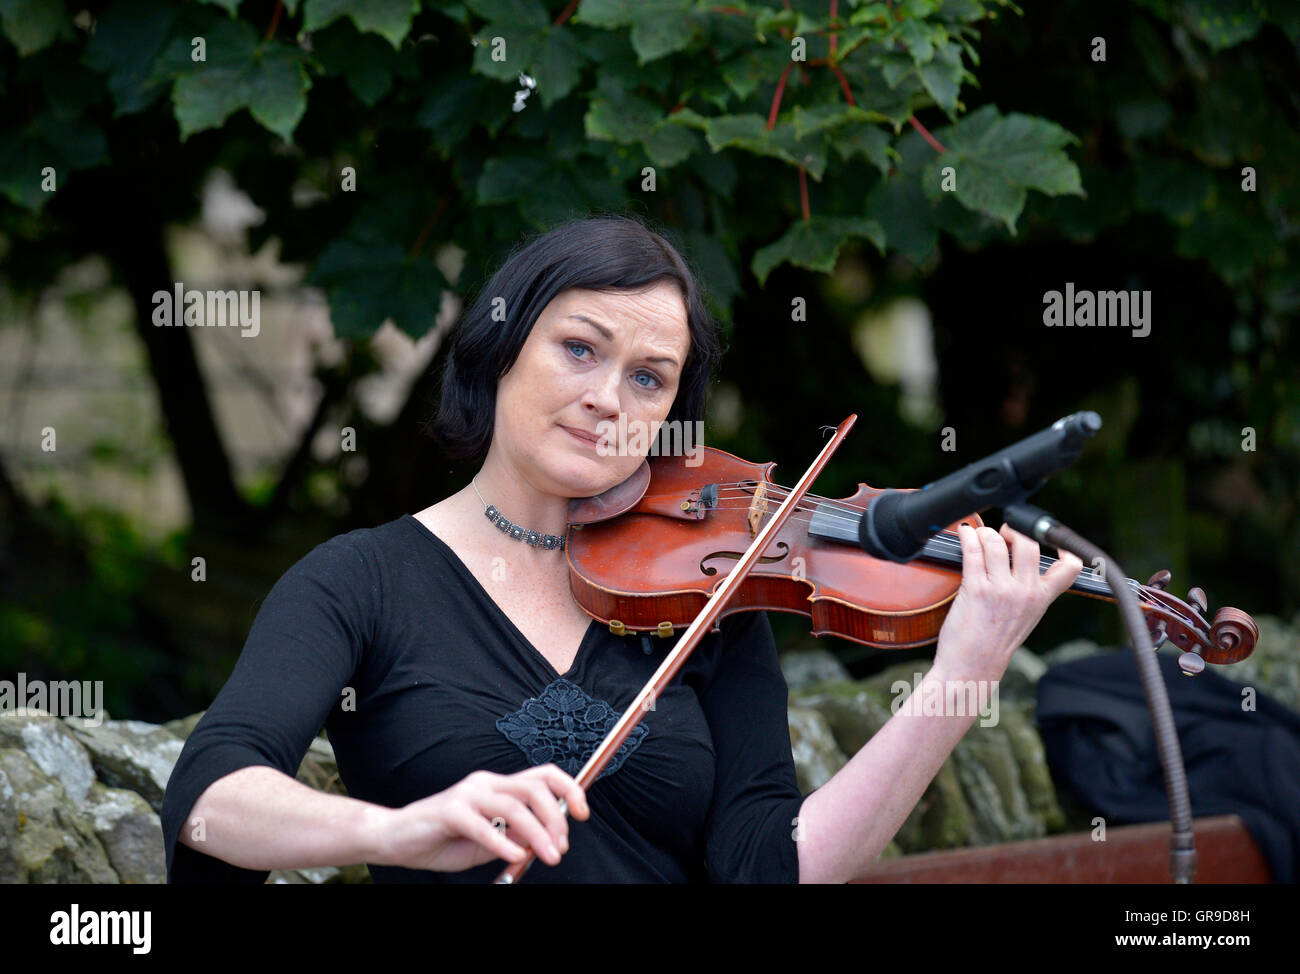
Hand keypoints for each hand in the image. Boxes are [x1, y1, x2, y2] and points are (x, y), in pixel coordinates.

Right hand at [374, 765, 589, 872]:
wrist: (397, 840)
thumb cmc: (445, 840)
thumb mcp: (490, 841)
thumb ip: (516, 836)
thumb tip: (548, 842)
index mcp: (498, 786)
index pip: (543, 775)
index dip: (568, 789)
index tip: (582, 814)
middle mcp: (486, 783)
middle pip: (533, 788)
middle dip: (555, 817)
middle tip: (561, 847)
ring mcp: (467, 794)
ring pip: (513, 806)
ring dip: (537, 833)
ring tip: (549, 856)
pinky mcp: (450, 811)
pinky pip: (483, 825)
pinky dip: (503, 841)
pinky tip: (515, 855)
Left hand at [931, 522, 1082, 683]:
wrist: (971, 668)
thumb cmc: (993, 644)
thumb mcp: (1024, 618)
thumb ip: (1029, 592)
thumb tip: (1021, 564)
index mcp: (1041, 599)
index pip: (1070, 567)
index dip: (1064, 547)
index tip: (1049, 537)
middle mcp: (1025, 593)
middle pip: (1029, 544)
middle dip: (1014, 530)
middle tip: (1002, 534)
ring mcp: (1001, 590)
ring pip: (997, 543)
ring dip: (985, 533)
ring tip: (978, 536)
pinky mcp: (976, 589)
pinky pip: (973, 551)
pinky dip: (967, 537)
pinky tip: (964, 535)